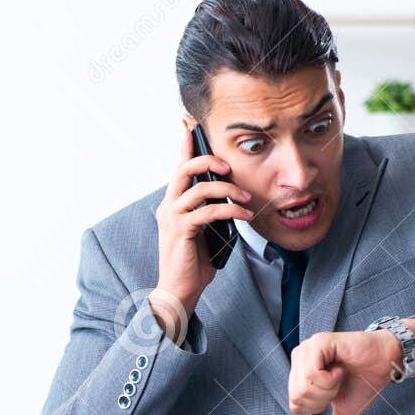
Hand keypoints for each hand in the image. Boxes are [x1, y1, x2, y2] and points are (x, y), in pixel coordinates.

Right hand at [151, 122, 253, 336]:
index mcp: (173, 203)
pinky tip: (245, 217)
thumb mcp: (204, 229)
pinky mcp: (181, 231)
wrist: (179, 290)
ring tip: (247, 199)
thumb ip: (210, 209)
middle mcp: (168, 206)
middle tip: (230, 166)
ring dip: (228, 190)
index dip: (185, 144)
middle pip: (184, 169)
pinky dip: (230, 211)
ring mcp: (172, 218)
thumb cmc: (193, 262)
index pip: (179, 167)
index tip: (191, 124)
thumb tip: (231, 195)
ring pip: (199, 189)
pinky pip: (208, 212)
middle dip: (209, 160)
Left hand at [289, 329, 403, 414]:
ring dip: (328, 389)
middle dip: (323, 399)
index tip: (335, 392)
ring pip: (303, 387)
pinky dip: (330, 379)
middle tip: (339, 384)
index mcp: (300, 372)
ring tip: (340, 375)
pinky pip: (312, 374)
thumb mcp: (343, 414)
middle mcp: (299, 358)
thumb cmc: (363, 383)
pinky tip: (340, 369)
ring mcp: (308, 348)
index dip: (318, 406)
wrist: (386, 363)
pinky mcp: (319, 342)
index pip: (294, 404)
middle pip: (297, 397)